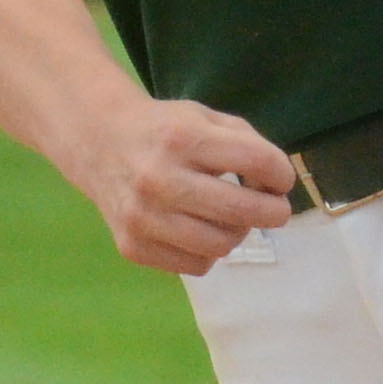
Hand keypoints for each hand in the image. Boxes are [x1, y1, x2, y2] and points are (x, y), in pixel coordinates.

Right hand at [77, 96, 294, 272]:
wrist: (101, 144)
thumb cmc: (167, 131)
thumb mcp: (206, 119)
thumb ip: (249, 144)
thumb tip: (277, 187)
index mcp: (182, 138)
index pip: (256, 161)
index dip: (281, 173)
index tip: (281, 179)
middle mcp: (159, 179)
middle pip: (241, 210)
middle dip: (274, 212)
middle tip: (276, 209)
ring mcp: (143, 217)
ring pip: (221, 245)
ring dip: (239, 233)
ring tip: (233, 218)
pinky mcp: (132, 246)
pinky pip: (196, 264)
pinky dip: (208, 251)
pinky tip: (200, 229)